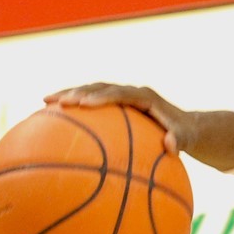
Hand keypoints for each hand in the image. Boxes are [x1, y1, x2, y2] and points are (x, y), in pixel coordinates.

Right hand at [45, 82, 198, 155]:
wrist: (186, 126)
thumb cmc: (185, 135)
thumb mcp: (187, 139)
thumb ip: (180, 141)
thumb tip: (171, 146)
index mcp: (145, 97)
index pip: (120, 93)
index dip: (102, 97)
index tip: (84, 103)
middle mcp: (131, 92)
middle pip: (99, 87)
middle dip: (78, 92)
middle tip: (57, 101)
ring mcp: (122, 96)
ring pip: (91, 90)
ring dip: (70, 94)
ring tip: (45, 101)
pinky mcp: (116, 104)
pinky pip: (92, 102)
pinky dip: (75, 106)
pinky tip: (54, 117)